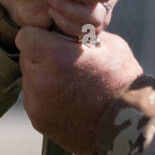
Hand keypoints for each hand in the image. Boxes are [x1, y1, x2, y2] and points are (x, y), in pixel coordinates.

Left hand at [16, 27, 145, 154]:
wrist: (128, 126)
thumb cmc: (122, 81)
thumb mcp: (107, 45)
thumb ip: (80, 34)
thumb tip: (69, 27)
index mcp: (53, 55)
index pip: (25, 36)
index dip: (39, 36)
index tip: (52, 41)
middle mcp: (39, 79)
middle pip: (26, 58)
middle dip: (42, 57)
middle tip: (65, 63)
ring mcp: (37, 103)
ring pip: (29, 80)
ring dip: (43, 78)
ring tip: (70, 85)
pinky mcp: (39, 121)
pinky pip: (35, 100)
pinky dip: (46, 98)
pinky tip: (69, 101)